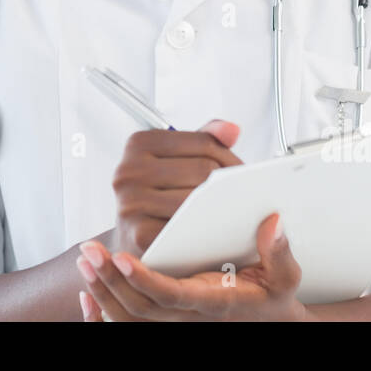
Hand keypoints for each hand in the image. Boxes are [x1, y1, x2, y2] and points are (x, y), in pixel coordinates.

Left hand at [76, 212, 312, 321]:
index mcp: (215, 303)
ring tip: (85, 260)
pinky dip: (103, 310)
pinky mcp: (166, 314)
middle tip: (89, 252)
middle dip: (110, 281)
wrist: (268, 318)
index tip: (121, 257)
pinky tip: (87, 291)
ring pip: (128, 316)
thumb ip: (279, 251)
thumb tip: (272, 223)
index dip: (144, 278)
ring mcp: (176, 318)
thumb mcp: (286, 276)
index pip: (171, 295)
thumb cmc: (272, 295)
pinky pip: (128, 321)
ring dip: (102, 290)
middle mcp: (190, 315)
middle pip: (139, 309)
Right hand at [107, 119, 242, 259]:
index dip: (230, 158)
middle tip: (242, 196)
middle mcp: (128, 171)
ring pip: (199, 199)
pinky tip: (213, 231)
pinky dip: (207, 231)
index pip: (204, 142)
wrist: (129, 240)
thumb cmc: (158, 195)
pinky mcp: (139, 235)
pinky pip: (188, 228)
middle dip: (230, 183)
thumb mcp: (176, 158)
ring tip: (232, 211)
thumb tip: (232, 130)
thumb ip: (204, 139)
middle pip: (204, 170)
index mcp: (138, 143)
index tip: (239, 172)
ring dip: (223, 207)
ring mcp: (131, 204)